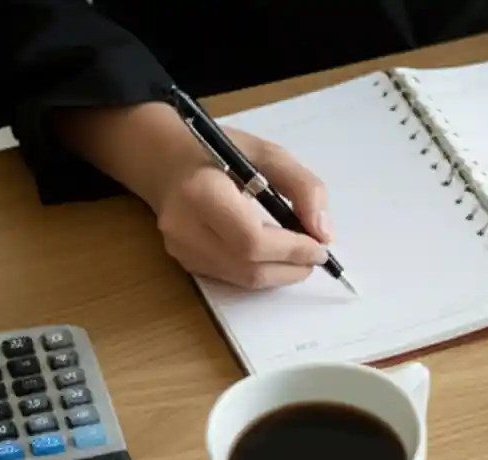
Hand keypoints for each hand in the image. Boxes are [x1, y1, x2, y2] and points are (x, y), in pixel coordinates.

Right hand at [153, 127, 334, 288]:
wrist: (163, 160)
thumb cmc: (218, 152)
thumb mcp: (267, 153)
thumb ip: (303, 187)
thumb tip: (323, 233)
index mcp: (202, 192)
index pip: (251, 240)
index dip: (292, 250)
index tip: (321, 246)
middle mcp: (184, 227)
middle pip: (249, 267)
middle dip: (291, 267)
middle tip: (316, 254)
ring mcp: (181, 249)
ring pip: (243, 279)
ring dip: (280, 273)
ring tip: (300, 255)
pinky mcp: (185, 262)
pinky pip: (232, 277)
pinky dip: (262, 271)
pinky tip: (274, 255)